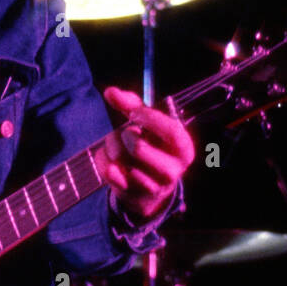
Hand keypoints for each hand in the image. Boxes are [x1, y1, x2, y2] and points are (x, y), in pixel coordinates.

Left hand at [94, 86, 194, 220]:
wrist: (146, 190)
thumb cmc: (150, 147)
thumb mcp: (149, 125)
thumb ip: (132, 104)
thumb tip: (110, 92)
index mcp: (183, 150)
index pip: (170, 131)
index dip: (149, 118)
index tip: (134, 112)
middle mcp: (172, 171)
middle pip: (138, 147)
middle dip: (123, 134)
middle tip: (125, 133)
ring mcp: (151, 186)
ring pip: (120, 159)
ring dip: (111, 146)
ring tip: (117, 146)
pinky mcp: (131, 194)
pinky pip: (107, 170)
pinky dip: (103, 159)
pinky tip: (111, 160)